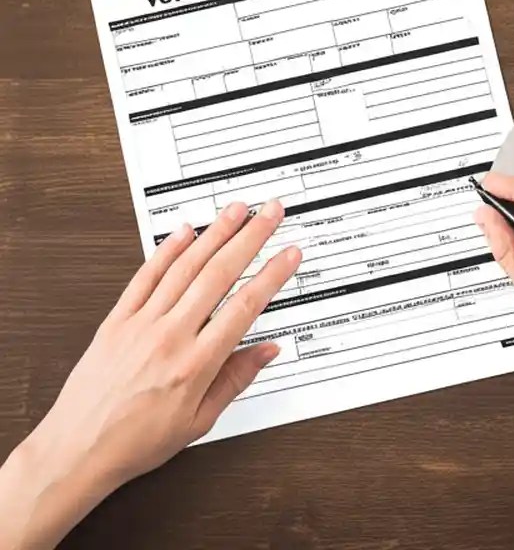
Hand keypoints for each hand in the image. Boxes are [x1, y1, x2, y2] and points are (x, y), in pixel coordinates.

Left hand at [1, 200, 298, 549]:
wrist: (78, 449)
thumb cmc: (136, 441)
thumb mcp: (199, 421)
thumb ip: (235, 380)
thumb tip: (266, 352)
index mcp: (195, 364)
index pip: (244, 306)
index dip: (271, 275)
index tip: (288, 255)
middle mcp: (168, 337)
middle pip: (218, 274)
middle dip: (249, 238)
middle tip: (269, 213)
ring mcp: (140, 325)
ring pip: (184, 267)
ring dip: (213, 234)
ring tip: (234, 211)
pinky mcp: (116, 321)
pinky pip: (144, 277)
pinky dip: (166, 251)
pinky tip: (183, 232)